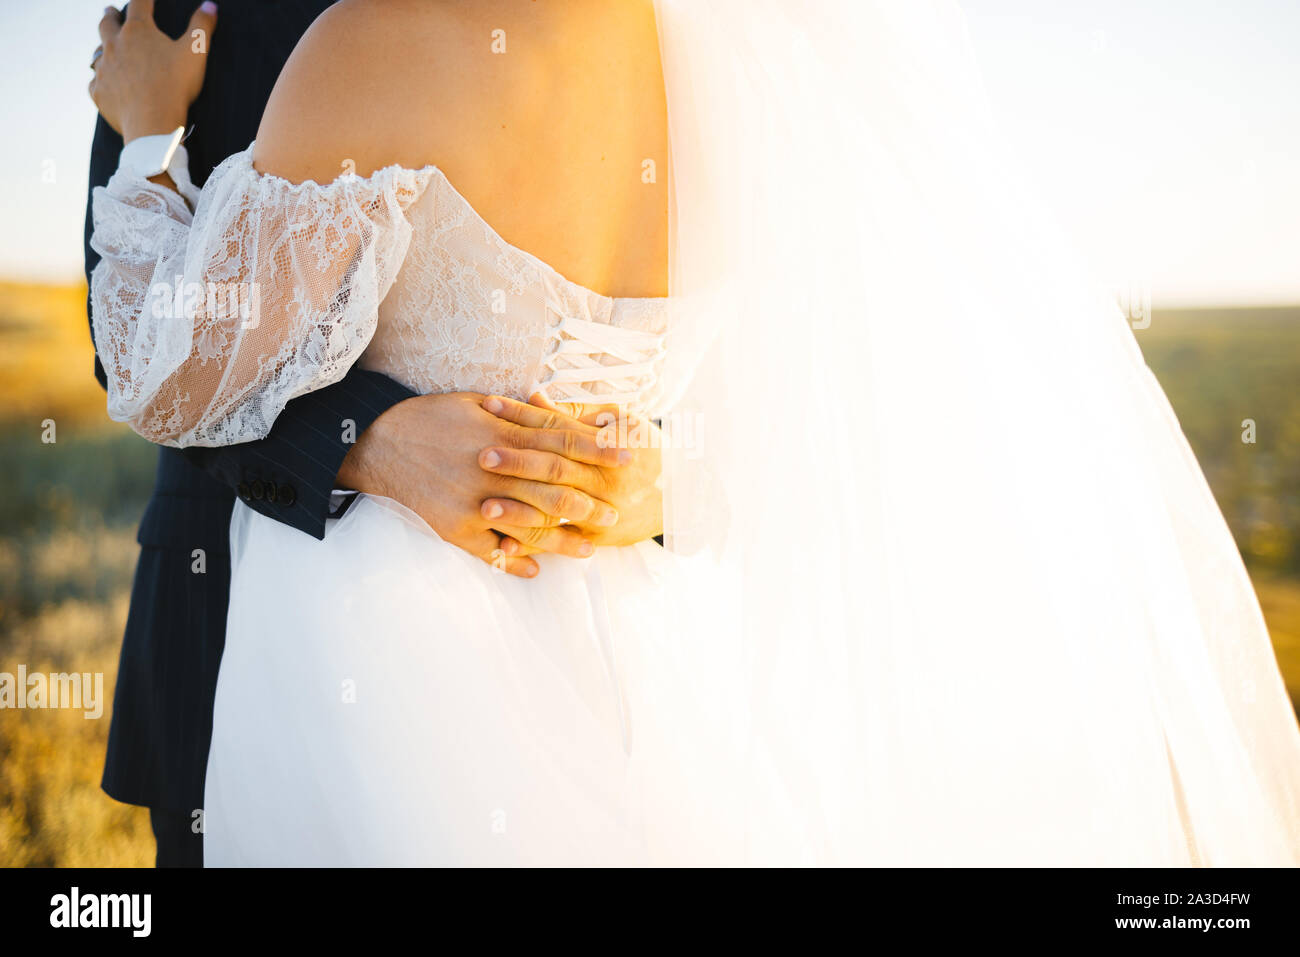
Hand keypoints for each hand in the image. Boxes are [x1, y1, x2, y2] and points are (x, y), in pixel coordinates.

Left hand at [89, 1, 217, 140]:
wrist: (152, 124)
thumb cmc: (175, 86)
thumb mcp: (195, 54)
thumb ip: (202, 27)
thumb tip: (210, 5)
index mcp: (138, 31)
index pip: (138, 4)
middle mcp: (114, 45)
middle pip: (107, 23)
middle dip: (110, 16)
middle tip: (110, 12)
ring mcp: (103, 68)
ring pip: (98, 52)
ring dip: (103, 48)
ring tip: (107, 49)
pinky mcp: (99, 92)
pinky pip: (95, 82)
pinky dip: (101, 81)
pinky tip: (107, 84)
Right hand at [337, 392, 626, 577]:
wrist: (374, 444)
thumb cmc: (428, 418)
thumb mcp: (473, 404)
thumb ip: (516, 414)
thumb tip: (555, 410)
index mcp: (501, 435)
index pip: (561, 443)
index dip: (597, 451)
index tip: (627, 458)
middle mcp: (492, 471)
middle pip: (554, 489)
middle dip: (590, 501)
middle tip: (616, 512)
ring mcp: (473, 503)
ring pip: (530, 526)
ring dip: (563, 540)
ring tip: (590, 548)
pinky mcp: (453, 529)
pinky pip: (490, 553)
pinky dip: (514, 564)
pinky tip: (536, 571)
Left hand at [479, 393, 662, 550]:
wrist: (682, 497)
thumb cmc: (646, 451)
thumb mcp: (622, 423)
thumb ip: (577, 414)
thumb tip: (534, 399)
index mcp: (607, 445)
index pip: (558, 428)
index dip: (523, 416)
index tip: (490, 406)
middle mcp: (604, 479)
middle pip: (555, 468)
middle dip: (517, 462)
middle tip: (481, 455)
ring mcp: (601, 511)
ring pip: (556, 510)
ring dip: (518, 510)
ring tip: (484, 506)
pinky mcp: (598, 539)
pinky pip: (562, 543)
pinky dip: (533, 545)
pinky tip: (504, 546)